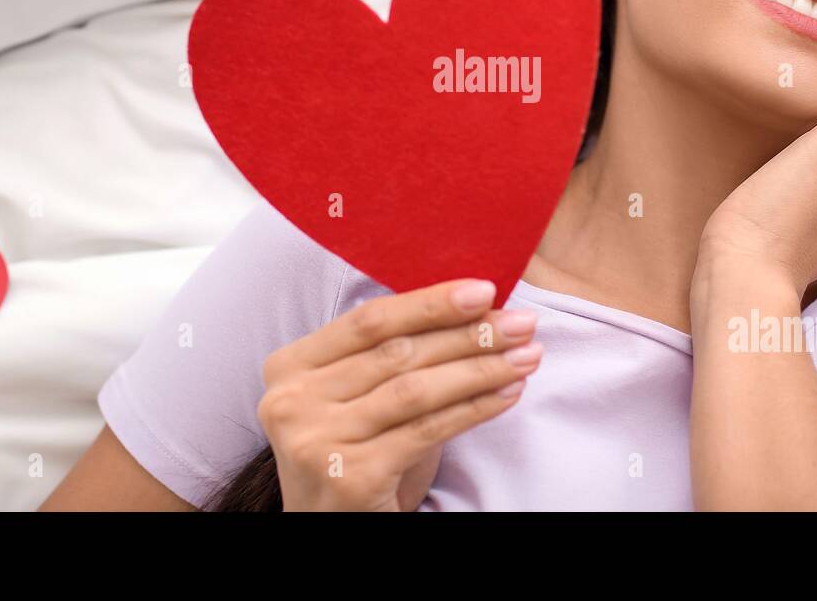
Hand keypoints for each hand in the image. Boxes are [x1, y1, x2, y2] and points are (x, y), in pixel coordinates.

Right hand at [257, 278, 541, 510]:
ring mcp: (316, 440)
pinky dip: (474, 409)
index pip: (369, 320)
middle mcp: (291, 400)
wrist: (332, 527)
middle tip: (522, 323)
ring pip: (416, 390)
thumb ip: (393, 353)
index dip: (430, 302)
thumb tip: (477, 308)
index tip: (484, 290)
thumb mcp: (358, 395)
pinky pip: (427, 431)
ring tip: (526, 356)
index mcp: (289, 366)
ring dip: (480, 369)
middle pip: (397, 352)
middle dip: (468, 334)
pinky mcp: (349, 477)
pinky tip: (507, 393)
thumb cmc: (355, 452)